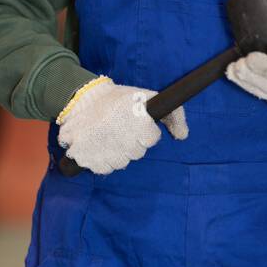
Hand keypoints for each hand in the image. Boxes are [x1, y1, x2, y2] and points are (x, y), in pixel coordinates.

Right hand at [56, 76, 187, 174]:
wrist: (83, 100)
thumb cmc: (119, 99)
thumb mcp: (149, 98)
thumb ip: (173, 115)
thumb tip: (183, 136)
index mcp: (139, 122)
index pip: (151, 139)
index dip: (145, 130)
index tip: (135, 122)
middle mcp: (123, 139)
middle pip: (137, 153)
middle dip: (131, 141)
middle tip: (121, 127)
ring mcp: (104, 151)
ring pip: (122, 163)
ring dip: (117, 152)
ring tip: (109, 134)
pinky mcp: (86, 158)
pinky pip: (104, 169)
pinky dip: (102, 159)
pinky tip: (99, 144)